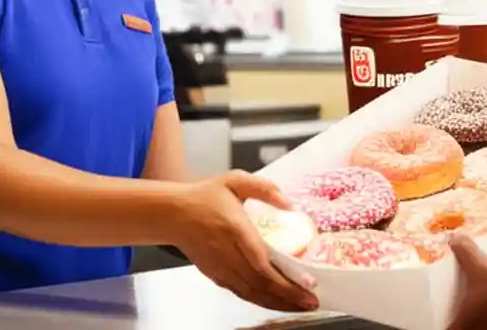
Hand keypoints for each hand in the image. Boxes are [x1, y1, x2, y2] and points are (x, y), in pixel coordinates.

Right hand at [171, 170, 318, 312]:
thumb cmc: (205, 196)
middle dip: (289, 296)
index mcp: (234, 228)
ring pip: (251, 293)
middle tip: (313, 301)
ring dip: (278, 303)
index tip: (308, 282)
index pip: (262, 260)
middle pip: (261, 283)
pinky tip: (277, 302)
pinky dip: (261, 301)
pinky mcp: (215, 275)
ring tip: (301, 306)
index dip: (285, 276)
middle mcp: (227, 253)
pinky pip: (241, 293)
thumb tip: (290, 204)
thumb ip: (265, 188)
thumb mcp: (235, 180)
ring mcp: (220, 267)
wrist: (173, 214)